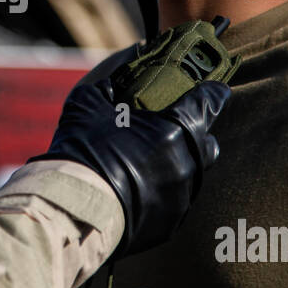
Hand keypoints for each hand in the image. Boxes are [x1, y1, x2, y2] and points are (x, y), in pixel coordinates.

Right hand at [34, 77, 228, 258]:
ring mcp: (181, 195)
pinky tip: (142, 190)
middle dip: (198, 133)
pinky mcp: (172, 223)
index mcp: (174, 129)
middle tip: (177, 129)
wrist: (71, 207)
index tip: (216, 87)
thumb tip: (124, 65)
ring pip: (194, 174)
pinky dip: (164, 193)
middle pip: (208, 142)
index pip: (209, 102)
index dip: (213, 91)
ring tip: (153, 162)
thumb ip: (110, 80)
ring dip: (180, 164)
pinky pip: (177, 202)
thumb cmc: (81, 150)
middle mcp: (186, 162)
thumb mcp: (88, 103)